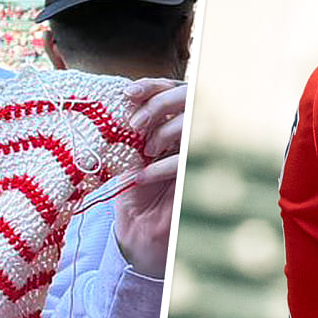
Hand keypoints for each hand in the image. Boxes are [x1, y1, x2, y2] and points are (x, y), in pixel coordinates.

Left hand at [114, 78, 186, 277]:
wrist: (137, 230)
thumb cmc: (131, 190)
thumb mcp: (126, 153)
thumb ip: (129, 128)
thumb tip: (120, 100)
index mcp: (172, 121)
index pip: (171, 89)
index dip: (152, 86)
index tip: (128, 93)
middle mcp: (188, 133)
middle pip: (188, 98)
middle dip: (159, 105)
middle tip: (134, 123)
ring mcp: (195, 155)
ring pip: (191, 126)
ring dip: (164, 133)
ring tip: (145, 150)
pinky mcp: (196, 179)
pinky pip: (185, 163)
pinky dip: (163, 166)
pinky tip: (143, 175)